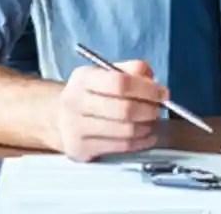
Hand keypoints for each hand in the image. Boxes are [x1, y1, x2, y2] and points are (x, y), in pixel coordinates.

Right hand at [51, 59, 165, 160]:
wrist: (58, 117)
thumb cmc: (89, 94)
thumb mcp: (104, 73)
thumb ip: (131, 71)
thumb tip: (153, 81)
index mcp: (83, 79)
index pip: (119, 83)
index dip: (146, 89)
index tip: (162, 92)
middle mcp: (75, 103)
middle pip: (124, 110)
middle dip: (149, 109)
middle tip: (158, 108)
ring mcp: (76, 128)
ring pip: (125, 131)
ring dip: (147, 127)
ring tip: (152, 121)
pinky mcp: (82, 149)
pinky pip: (121, 147)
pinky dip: (141, 142)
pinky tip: (146, 135)